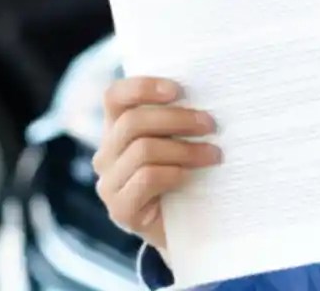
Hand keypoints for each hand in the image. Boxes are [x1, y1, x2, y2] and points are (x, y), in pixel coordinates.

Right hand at [91, 76, 221, 259]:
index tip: (179, 90)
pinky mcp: (120, 210)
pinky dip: (174, 173)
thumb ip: (176, 122)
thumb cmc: (186, 178)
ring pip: (143, 150)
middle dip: (177, 119)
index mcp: (115, 129)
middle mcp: (105, 154)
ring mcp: (109, 184)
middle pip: (133, 122)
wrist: (187, 231)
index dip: (143, 88)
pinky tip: (191, 176)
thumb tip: (206, 95)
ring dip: (185, 149)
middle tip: (211, 124)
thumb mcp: (176, 143)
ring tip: (213, 153)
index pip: (115, 96)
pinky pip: (146, 179)